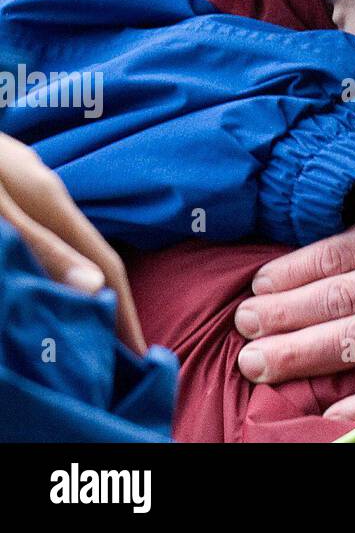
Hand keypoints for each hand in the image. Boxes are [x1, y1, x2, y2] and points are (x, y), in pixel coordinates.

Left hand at [0, 132, 146, 354]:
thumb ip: (38, 244)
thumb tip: (94, 288)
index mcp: (49, 197)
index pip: (106, 265)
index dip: (127, 312)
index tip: (142, 357)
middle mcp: (44, 194)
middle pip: (90, 259)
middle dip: (110, 309)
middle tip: (117, 360)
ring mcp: (21, 192)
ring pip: (61, 252)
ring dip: (79, 296)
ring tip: (84, 337)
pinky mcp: (1, 196)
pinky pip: (34, 245)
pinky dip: (48, 279)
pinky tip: (37, 293)